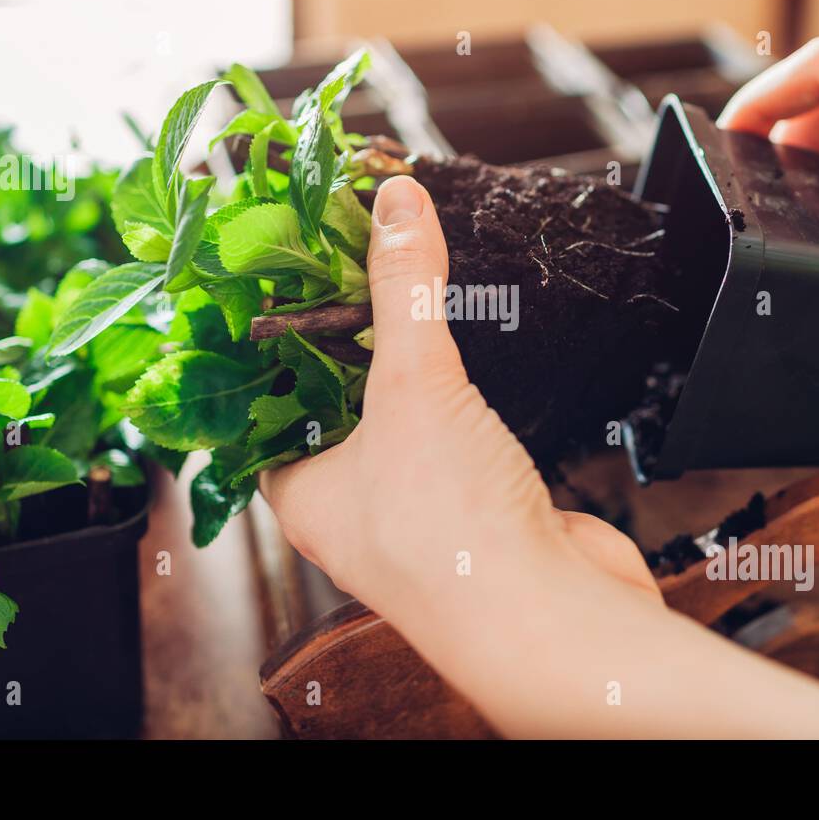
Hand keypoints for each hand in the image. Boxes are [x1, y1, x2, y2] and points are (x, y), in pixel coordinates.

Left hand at [261, 175, 657, 618]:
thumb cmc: (453, 538)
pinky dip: (464, 389)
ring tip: (407, 285)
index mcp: (302, 490)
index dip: (275, 335)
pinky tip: (470, 347)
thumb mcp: (413, 386)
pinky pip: (459, 430)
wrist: (552, 615)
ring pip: (403, 416)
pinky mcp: (478, 501)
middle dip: (353, 334)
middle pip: (339, 400)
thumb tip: (396, 204)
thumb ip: (404, 290)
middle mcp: (353, 504)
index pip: (266, 401)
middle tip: (356, 259)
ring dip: (412, 361)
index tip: (286, 273)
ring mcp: (419, 506)